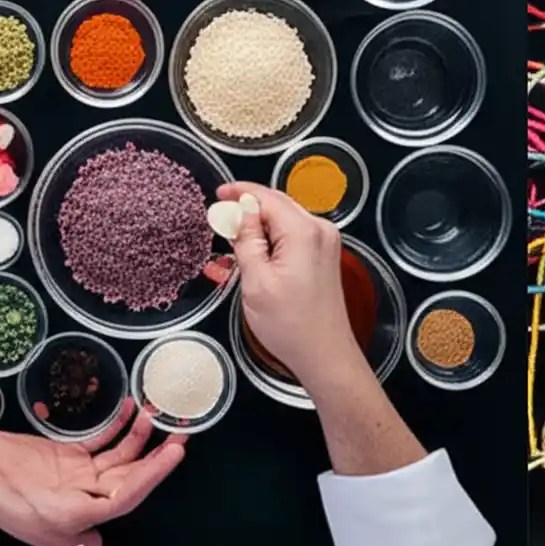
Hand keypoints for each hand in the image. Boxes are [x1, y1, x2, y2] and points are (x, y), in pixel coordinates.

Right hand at [0, 399, 184, 545]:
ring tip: (156, 414)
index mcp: (76, 516)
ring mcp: (76, 476)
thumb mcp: (29, 517)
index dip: (152, 476)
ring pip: (120, 457)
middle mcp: (82, 497)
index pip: (127, 496)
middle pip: (130, 476)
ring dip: (140, 437)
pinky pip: (101, 443)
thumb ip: (68, 530)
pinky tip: (129, 411)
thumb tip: (97, 545)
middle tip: (180, 431)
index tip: (173, 454)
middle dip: (157, 456)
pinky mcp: (67, 457)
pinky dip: (117, 427)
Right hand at [217, 182, 359, 371]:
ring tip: (234, 235)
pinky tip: (256, 247)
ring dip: (261, 222)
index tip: (218, 193)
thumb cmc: (289, 324)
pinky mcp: (325, 255)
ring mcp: (326, 242)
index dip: (240, 193)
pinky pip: (296, 233)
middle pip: (279, 204)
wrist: (325, 353)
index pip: (267, 197)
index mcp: (303, 231)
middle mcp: (320, 229)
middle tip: (221, 216)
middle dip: (249, 206)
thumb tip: (239, 211)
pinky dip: (274, 235)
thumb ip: (246, 240)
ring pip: (287, 218)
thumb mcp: (256, 281)